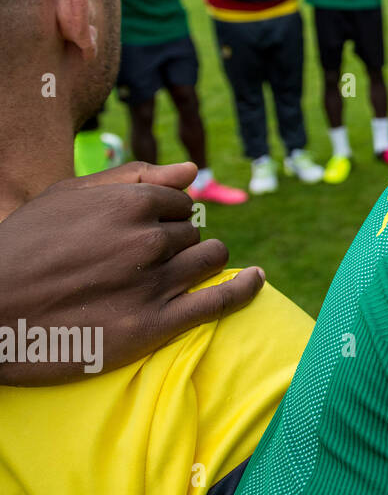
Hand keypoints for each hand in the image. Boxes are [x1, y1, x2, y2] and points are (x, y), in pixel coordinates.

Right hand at [0, 162, 264, 385]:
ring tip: (172, 274)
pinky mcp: (155, 326)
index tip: (141, 233)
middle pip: (193, 233)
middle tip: (139, 262)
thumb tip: (191, 169)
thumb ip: (132, 178)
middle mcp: (148, 240)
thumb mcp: (67, 197)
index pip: (178, 202)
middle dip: (176, 243)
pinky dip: (245, 288)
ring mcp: (154, 283)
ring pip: (209, 260)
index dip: (162, 217)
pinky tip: (258, 279)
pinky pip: (220, 301)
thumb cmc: (21, 249)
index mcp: (130, 204)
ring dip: (200, 263)